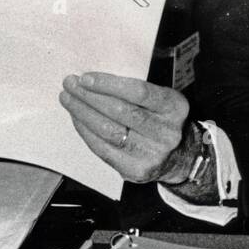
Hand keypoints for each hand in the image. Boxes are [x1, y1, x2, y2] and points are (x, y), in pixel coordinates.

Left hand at [59, 72, 192, 183]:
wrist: (179, 157)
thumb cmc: (162, 120)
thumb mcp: (162, 100)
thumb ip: (135, 92)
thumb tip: (92, 82)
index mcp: (175, 107)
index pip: (139, 92)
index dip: (109, 85)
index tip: (86, 78)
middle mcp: (167, 132)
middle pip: (120, 112)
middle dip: (89, 96)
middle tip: (70, 84)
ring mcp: (151, 154)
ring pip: (108, 131)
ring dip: (82, 113)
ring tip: (68, 99)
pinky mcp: (135, 170)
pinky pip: (103, 149)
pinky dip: (86, 132)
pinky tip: (77, 119)